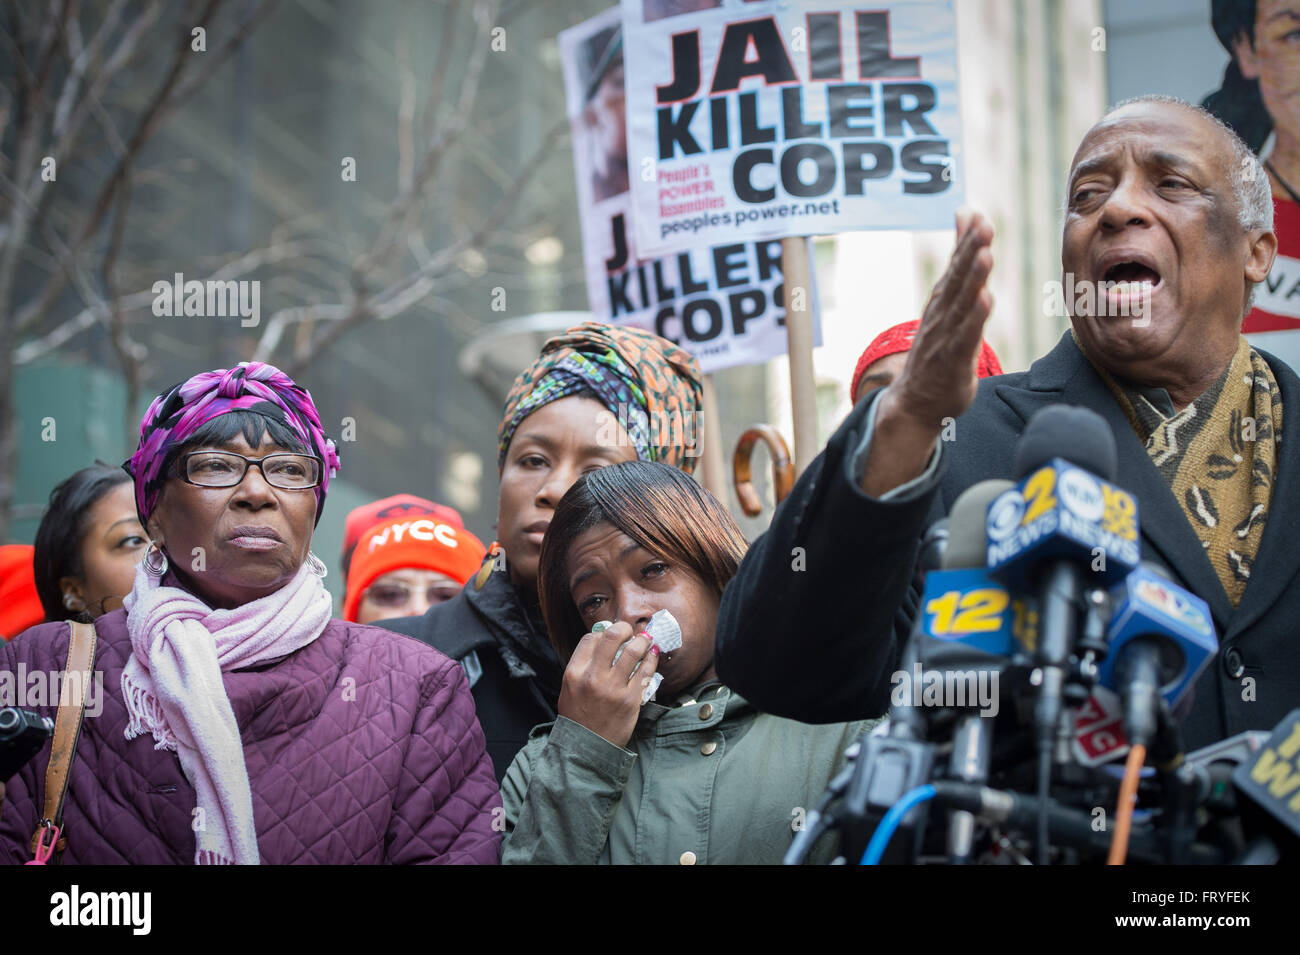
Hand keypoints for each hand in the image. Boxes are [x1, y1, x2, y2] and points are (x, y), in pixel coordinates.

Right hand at [557, 621, 659, 749]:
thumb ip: (582, 665)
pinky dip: (652, 658)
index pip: (591, 639)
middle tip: (630, 630)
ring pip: (633, 650)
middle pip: (612, 637)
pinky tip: (653, 654)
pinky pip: (645, 671)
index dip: (603, 632)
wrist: (586, 748)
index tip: (612, 635)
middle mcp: (593, 678)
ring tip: (646, 639)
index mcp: (574, 673)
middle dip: (624, 628)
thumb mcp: (570, 688)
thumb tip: (601, 640)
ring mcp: (613, 689)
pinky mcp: (631, 700)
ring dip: (643, 640)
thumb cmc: (578, 717)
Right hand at [862, 210, 994, 495]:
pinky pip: (965, 336)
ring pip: (961, 304)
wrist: (914, 402)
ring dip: (973, 279)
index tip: (977, 215)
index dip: (966, 241)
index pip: (955, 266)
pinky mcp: (953, 361)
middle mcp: (941, 315)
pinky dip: (974, 318)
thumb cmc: (937, 350)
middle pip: (957, 279)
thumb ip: (959, 265)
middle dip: (970, 251)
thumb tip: (964, 220)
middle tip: (982, 226)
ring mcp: (945, 337)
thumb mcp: (948, 304)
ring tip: (985, 255)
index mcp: (942, 301)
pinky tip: (984, 299)